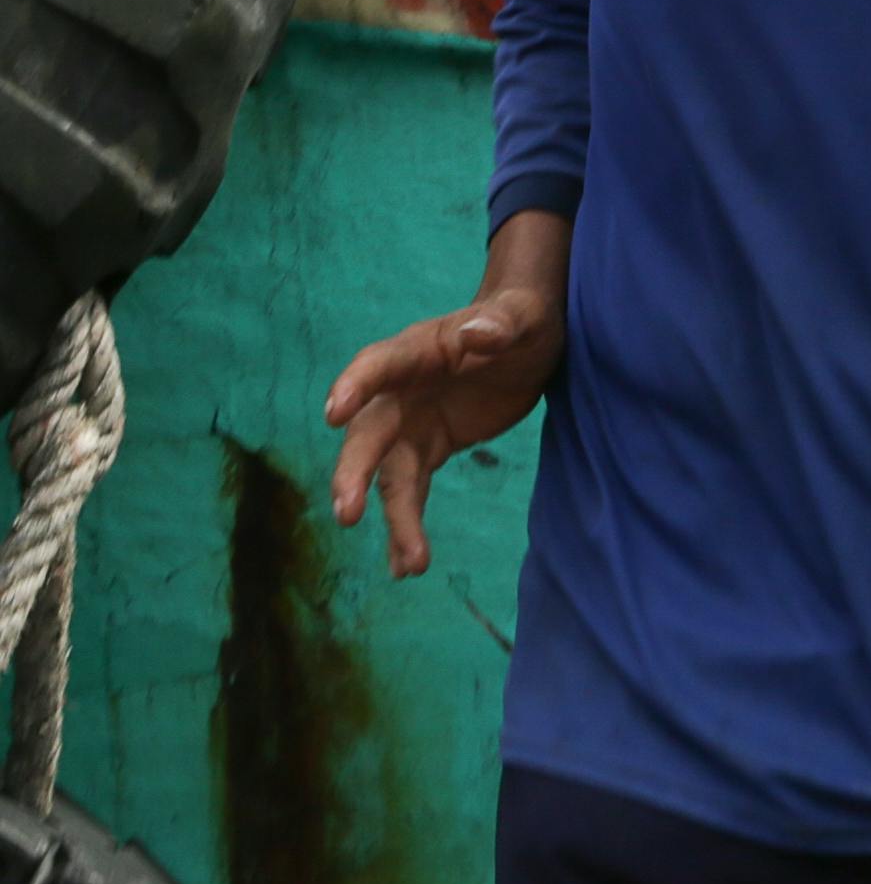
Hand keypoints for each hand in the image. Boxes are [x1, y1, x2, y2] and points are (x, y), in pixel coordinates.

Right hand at [325, 249, 568, 578]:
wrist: (523, 337)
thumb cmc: (519, 317)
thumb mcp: (522, 317)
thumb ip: (500, 324)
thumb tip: (478, 334)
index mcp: (416, 350)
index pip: (376, 367)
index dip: (354, 387)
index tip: (334, 414)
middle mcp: (399, 392)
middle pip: (368, 435)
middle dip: (354, 473)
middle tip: (347, 513)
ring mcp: (408, 425)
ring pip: (390, 477)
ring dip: (394, 519)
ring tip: (409, 565)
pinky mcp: (427, 449)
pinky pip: (410, 492)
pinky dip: (407, 527)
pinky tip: (408, 567)